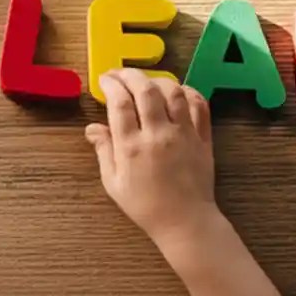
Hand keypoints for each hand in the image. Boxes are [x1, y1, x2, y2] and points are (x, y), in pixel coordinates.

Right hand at [85, 69, 217, 248]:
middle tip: (120, 73)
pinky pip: (199, 105)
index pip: (119, 103)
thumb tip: (92, 128)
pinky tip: (177, 91)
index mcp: (132, 147)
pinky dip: (188, 91)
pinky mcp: (203, 138)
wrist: (185, 222)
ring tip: (147, 81)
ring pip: (173, 92)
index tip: (104, 80)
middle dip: (130, 74)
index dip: (110, 85)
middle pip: (145, 90)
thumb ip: (103, 151)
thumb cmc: (145, 206)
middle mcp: (158, 134)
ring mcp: (184, 134)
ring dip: (157, 80)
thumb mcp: (113, 183)